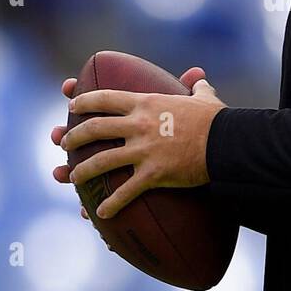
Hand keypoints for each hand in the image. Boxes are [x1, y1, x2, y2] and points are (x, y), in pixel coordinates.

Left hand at [53, 67, 225, 218]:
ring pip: (102, 161)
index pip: (106, 98)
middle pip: (95, 129)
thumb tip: (199, 77)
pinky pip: (125, 191)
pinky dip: (111, 204)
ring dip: (82, 170)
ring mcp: (143, 150)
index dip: (84, 101)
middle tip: (63, 142)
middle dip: (73, 136)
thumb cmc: (217, 120)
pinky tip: (100, 213)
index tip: (73, 106)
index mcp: (146, 103)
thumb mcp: (204, 98)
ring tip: (71, 177)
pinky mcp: (153, 174)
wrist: (227, 143)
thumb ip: (197, 87)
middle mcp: (138, 125)